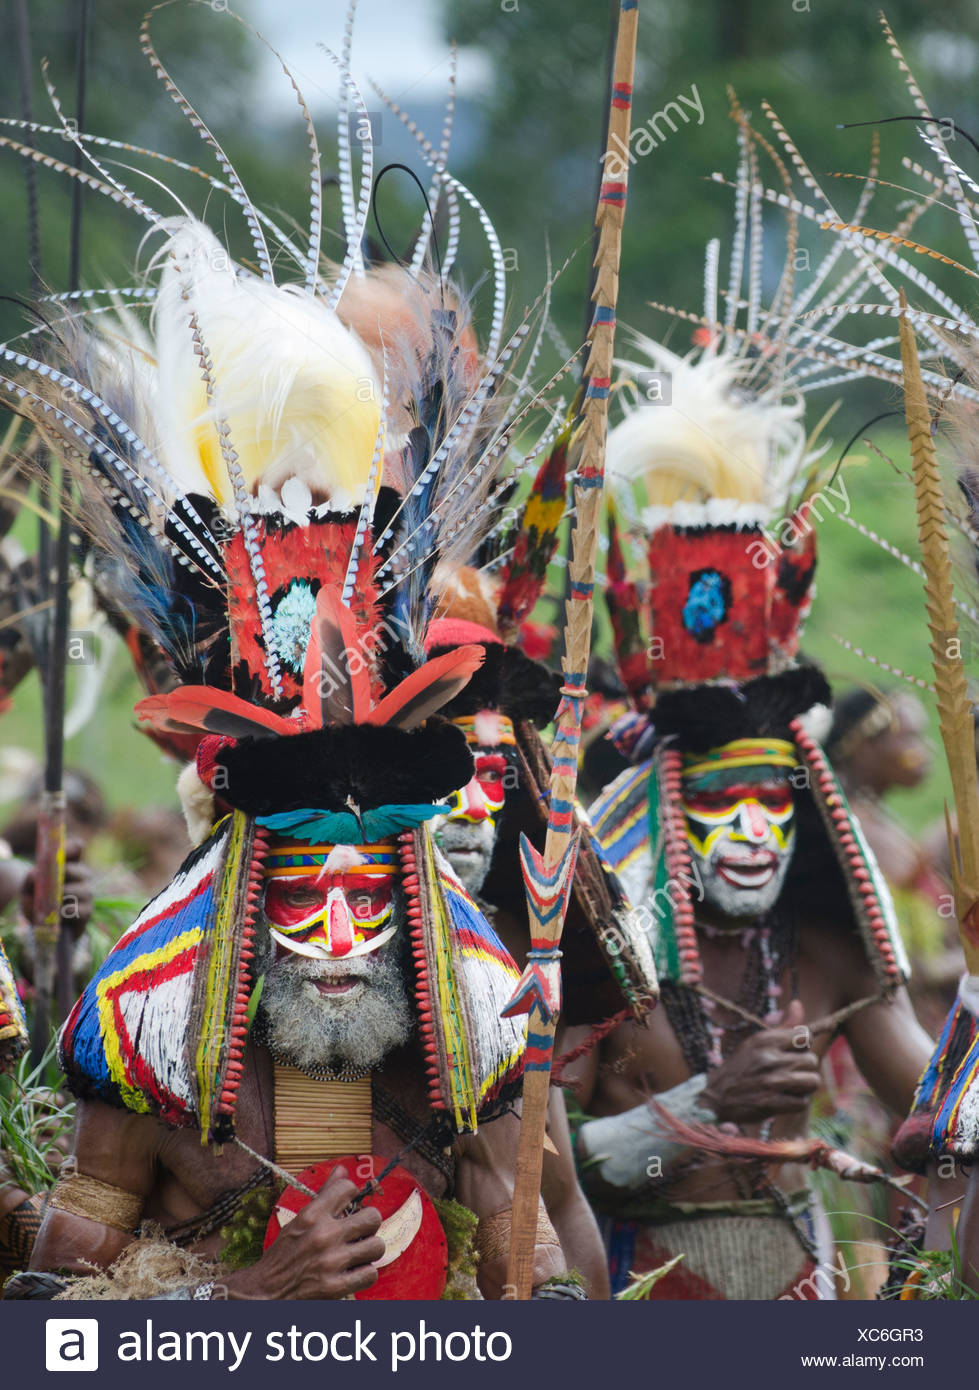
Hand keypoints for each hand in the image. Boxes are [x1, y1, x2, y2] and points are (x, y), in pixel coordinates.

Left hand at [19, 840, 93, 937]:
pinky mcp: (86, 912)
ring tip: (58, 897)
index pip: (76, 850)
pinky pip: (84, 910)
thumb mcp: (27, 889)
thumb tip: (35, 874)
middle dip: (70, 872)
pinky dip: (72, 910)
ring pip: (84, 890)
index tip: (67, 848)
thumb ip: (29, 880)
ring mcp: (85, 895)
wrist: (40, 923)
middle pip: (81, 870)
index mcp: (67, 866)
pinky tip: (63, 911)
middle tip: (59, 874)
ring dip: (70, 892)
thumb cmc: (35, 900)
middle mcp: (80, 878)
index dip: (72, 848)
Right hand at [224, 1165, 384, 1299]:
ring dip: (369, 1250)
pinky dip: (364, 1273)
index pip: (348, 1187)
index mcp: (312, 1215)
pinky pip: (370, 1274)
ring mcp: (331, 1262)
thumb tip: (342, 1169)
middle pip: (373, 1217)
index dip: (351, 1194)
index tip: (347, 1205)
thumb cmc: (284, 1253)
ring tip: (358, 1252)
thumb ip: (325, 1194)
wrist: (265, 1291)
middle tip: (359, 1231)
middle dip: (368, 1223)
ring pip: (376, 1246)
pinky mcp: (335, 1287)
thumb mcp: (300, 1219)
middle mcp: (324, 1235)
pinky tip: (353, 1271)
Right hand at [702, 999, 820, 1122]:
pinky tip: (785, 1099)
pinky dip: (797, 1102)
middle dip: (804, 1068)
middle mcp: (769, 1058)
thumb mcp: (757, 1042)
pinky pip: (803, 1102)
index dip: (803, 1045)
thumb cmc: (741, 1066)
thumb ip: (783, 1025)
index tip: (793, 1052)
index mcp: (765, 1040)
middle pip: (812, 1060)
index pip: (805, 1035)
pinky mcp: (772, 1103)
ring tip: (792, 1086)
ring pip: (812, 1081)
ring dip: (804, 1086)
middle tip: (790, 1071)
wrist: (716, 1095)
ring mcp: (772, 1081)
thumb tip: (798, 1003)